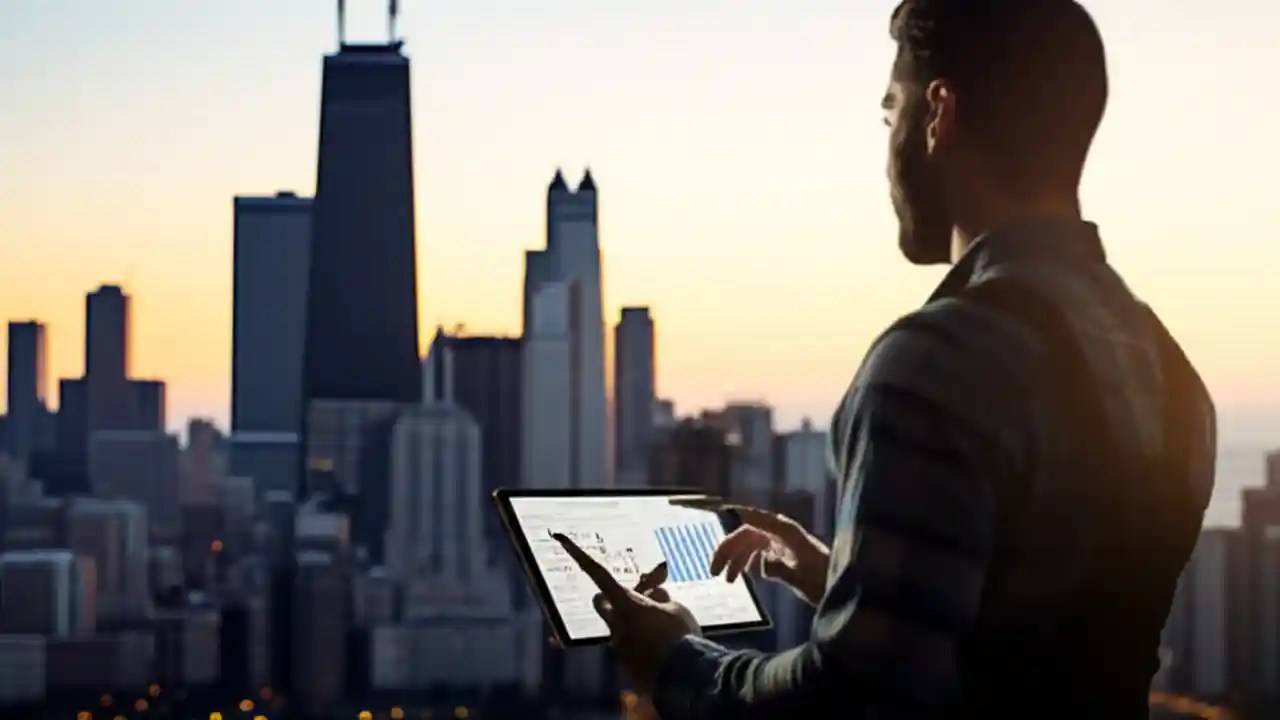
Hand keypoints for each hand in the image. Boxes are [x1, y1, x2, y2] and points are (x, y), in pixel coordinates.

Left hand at [551, 532, 700, 694]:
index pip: (599, 574)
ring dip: (632, 626)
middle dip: (609, 599)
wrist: (684, 678)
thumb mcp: (677, 609)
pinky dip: (641, 648)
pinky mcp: (626, 668)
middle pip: (600, 603)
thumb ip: (661, 598)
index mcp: (626, 604)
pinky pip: (630, 651)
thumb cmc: (681, 636)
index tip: (560, 540)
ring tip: (661, 633)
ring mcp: (618, 648)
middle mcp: (615, 625)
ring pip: (618, 629)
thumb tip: (655, 594)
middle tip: (631, 600)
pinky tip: (662, 654)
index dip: (580, 556)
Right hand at [671, 497, 829, 606]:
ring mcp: (781, 540)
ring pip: (747, 543)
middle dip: (725, 550)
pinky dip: (746, 562)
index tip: (696, 506)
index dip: (721, 509)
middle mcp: (780, 531)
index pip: (746, 515)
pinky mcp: (784, 552)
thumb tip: (760, 563)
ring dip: (734, 559)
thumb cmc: (826, 582)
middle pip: (742, 533)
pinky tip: (743, 576)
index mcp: (783, 530)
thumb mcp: (803, 579)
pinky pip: (757, 551)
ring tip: (727, 581)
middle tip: (713, 572)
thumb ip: (781, 569)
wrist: (847, 589)